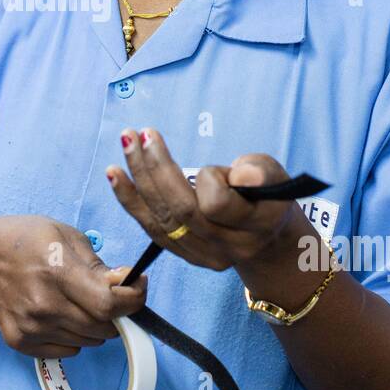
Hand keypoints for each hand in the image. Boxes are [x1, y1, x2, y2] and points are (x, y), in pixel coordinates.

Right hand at [0, 215, 147, 358]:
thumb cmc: (25, 240)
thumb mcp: (66, 236)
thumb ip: (99, 265)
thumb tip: (129, 284)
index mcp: (56, 271)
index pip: (108, 303)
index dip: (134, 299)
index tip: (138, 287)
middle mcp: (43, 304)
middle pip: (103, 327)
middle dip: (116, 312)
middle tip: (109, 293)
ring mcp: (30, 327)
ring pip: (89, 341)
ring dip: (95, 324)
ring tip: (78, 299)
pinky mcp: (21, 342)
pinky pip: (69, 350)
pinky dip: (75, 336)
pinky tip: (60, 312)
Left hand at [106, 129, 306, 278]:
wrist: (265, 233)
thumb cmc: (266, 191)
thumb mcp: (273, 174)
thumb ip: (260, 171)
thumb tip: (240, 174)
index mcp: (255, 227)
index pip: (217, 205)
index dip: (208, 179)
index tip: (209, 166)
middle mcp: (228, 248)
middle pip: (181, 211)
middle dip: (156, 169)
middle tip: (140, 133)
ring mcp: (204, 256)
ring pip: (162, 219)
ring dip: (138, 179)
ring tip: (126, 142)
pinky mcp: (185, 255)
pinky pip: (151, 228)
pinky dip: (130, 200)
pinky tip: (115, 175)